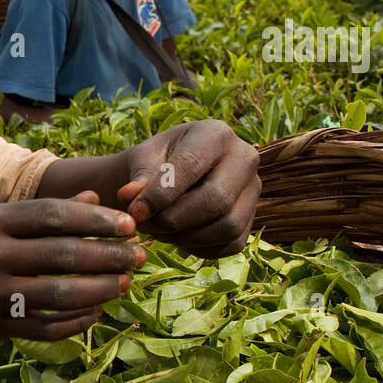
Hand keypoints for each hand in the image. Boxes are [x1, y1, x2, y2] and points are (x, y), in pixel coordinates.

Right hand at [0, 191, 145, 340]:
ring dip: (101, 289)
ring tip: (125, 283)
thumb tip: (97, 198)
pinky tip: (98, 311)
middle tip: (139, 255)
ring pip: (61, 294)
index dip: (96, 219)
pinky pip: (48, 327)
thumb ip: (45, 211)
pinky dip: (78, 321)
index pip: (53, 215)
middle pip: (63, 255)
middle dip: (108, 255)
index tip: (128, 225)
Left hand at [115, 119, 259, 256]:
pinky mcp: (251, 219)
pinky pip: (230, 244)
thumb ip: (139, 177)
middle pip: (217, 199)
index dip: (161, 194)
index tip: (135, 212)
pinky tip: (175, 239)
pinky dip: (199, 248)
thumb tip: (129, 196)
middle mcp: (245, 158)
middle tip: (144, 226)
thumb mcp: (143, 160)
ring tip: (157, 232)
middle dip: (174, 220)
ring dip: (186, 238)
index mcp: (216, 134)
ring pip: (227, 226)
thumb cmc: (156, 162)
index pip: (192, 165)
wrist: (171, 175)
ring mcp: (253, 190)